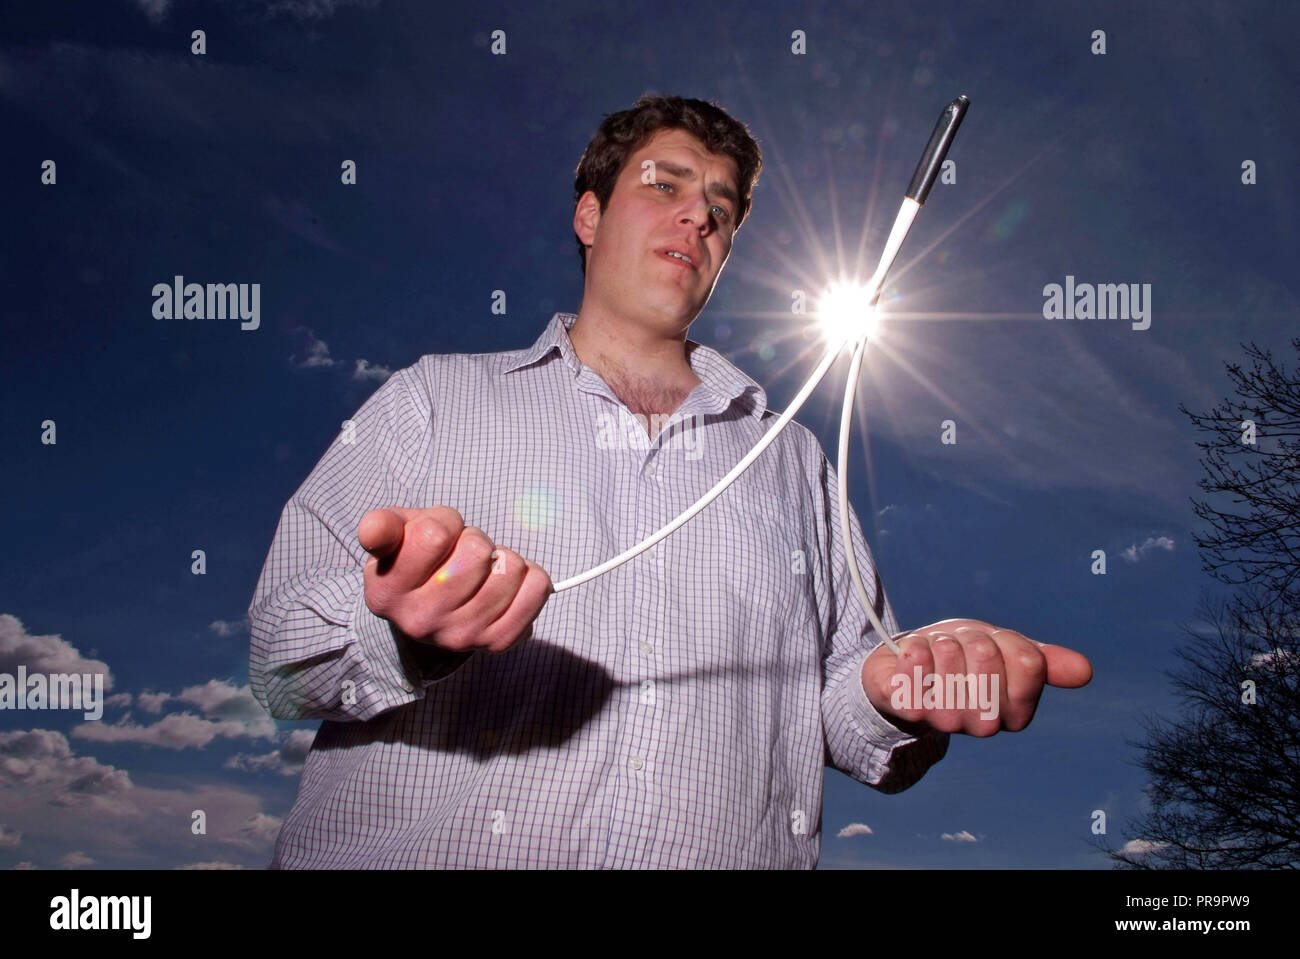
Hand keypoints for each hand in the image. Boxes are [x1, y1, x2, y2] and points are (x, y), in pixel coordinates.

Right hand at [358, 506, 552, 654]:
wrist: (430, 613)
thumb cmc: (415, 561)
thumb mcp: (392, 538)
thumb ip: (381, 527)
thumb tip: (373, 530)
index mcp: (387, 592)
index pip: (434, 534)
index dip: (444, 522)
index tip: (438, 536)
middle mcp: (421, 621)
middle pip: (477, 552)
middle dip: (475, 541)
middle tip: (462, 555)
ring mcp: (461, 636)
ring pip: (510, 568)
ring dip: (502, 559)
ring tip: (483, 571)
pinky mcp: (498, 641)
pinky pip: (537, 590)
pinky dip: (530, 576)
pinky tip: (506, 583)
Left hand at [862, 618, 1092, 736]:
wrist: (910, 667)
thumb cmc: (964, 658)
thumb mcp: (1006, 650)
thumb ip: (1042, 661)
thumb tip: (1086, 671)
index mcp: (1017, 712)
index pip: (1028, 663)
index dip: (1008, 642)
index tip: (993, 645)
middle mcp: (984, 725)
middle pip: (987, 658)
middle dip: (973, 639)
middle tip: (960, 644)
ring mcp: (945, 721)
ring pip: (950, 664)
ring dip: (942, 644)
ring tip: (937, 649)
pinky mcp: (908, 710)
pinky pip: (914, 675)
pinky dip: (915, 654)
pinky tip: (915, 653)